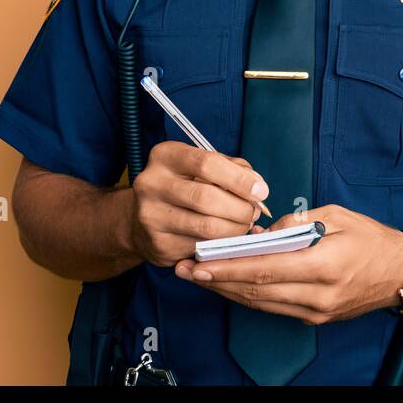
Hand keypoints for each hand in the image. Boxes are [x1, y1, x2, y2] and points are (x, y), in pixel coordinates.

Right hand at [128, 141, 269, 267]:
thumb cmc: (183, 187)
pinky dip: (221, 244)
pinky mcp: (158, 244)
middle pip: (207, 197)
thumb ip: (232, 169)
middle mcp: (152, 183)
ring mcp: (151, 216)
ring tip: (244, 225)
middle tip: (253, 212)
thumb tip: (257, 185)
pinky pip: (201, 246)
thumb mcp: (202, 168)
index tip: (261, 191)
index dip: (239, 179)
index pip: (206, 163)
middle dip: (240, 208)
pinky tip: (225, 238)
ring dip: (235, 228)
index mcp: (166, 156)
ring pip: (207, 227)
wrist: (141, 220)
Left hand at [172, 205, 402, 324]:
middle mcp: (318, 294)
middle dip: (216, 280)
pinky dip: (248, 296)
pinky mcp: (315, 317)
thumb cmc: (373, 239)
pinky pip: (273, 307)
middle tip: (184, 269)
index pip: (264, 268)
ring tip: (197, 277)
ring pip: (260, 303)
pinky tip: (228, 285)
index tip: (199, 261)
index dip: (227, 267)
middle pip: (256, 289)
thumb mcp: (338, 216)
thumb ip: (298, 221)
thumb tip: (265, 231)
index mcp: (324, 264)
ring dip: (226, 291)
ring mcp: (316, 310)